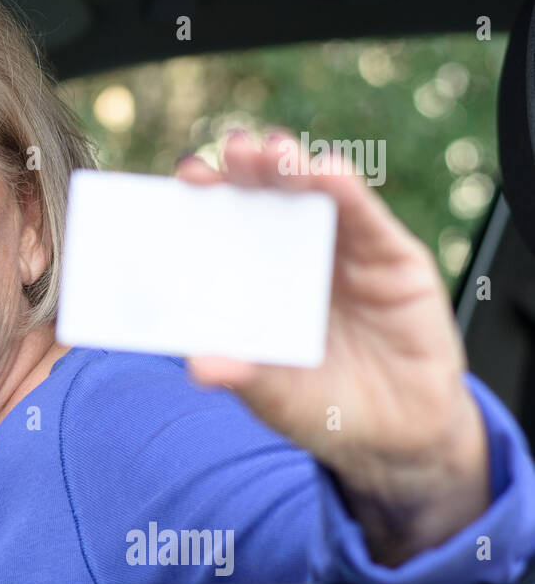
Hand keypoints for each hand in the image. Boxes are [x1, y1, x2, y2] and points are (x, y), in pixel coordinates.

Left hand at [173, 130, 488, 565]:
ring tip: (274, 152)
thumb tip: (197, 366)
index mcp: (253, 279)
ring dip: (293, 170)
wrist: (396, 434)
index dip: (206, 199)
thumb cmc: (321, 408)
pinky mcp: (392, 259)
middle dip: (247, 171)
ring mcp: (342, 252)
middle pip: (265, 200)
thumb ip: (243, 376)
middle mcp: (293, 255)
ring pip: (314, 198)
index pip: (223, 228)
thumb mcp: (277, 397)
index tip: (187, 176)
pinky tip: (328, 172)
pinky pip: (367, 220)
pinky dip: (348, 193)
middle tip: (231, 149)